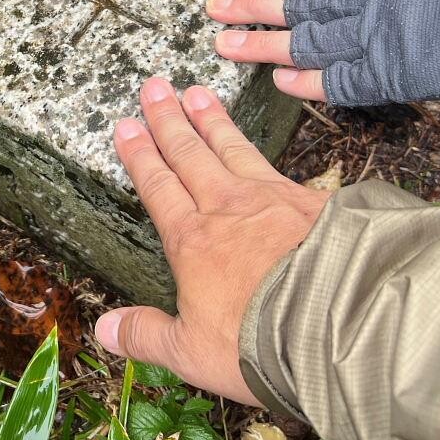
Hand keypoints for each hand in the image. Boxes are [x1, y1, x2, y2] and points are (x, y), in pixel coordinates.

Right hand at [94, 77, 327, 401]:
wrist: (337, 320)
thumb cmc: (257, 344)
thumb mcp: (190, 352)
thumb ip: (147, 335)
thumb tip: (103, 329)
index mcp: (192, 242)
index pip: (159, 189)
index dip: (141, 156)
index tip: (127, 126)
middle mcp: (227, 209)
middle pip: (191, 156)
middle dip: (170, 121)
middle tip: (155, 87)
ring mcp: (272, 200)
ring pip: (233, 149)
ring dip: (213, 120)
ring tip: (198, 92)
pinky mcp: (313, 202)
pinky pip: (278, 165)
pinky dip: (262, 147)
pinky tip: (262, 144)